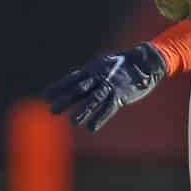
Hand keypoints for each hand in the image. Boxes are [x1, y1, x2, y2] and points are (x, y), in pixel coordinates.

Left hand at [42, 44, 167, 131]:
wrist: (145, 61)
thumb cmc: (125, 64)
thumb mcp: (105, 64)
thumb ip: (92, 73)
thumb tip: (79, 79)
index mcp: (93, 69)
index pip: (71, 79)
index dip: (58, 87)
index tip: (45, 95)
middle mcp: (99, 77)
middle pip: (79, 90)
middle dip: (65, 100)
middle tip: (52, 110)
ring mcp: (110, 86)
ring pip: (93, 100)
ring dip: (83, 111)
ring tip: (73, 122)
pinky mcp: (121, 96)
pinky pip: (109, 109)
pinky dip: (100, 118)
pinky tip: (91, 128)